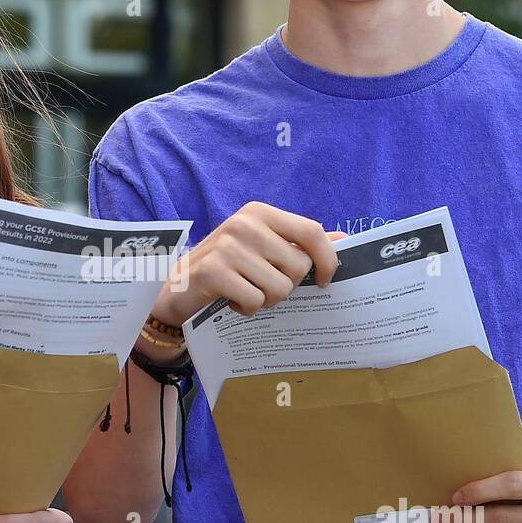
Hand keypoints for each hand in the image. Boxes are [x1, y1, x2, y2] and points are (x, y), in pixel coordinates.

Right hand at [153, 201, 342, 326]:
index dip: (327, 259)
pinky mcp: (214, 271)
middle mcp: (245, 224)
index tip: (325, 281)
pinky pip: (255, 301)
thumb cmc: (227, 268)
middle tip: (262, 286)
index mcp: (260, 213)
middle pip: (298, 267)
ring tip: (245, 293)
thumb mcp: (262, 248)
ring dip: (266, 301)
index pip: (312, 231)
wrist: (177, 287)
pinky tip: (231, 301)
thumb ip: (299, 243)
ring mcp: (228, 246)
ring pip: (279, 288)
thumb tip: (344, 239)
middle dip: (286, 287)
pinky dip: (247, 310)